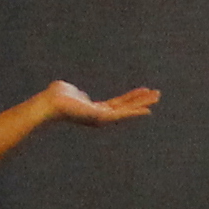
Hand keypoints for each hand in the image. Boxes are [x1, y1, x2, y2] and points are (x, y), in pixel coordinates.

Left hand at [45, 81, 159, 125]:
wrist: (50, 103)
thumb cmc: (56, 96)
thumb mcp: (71, 91)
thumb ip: (78, 93)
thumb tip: (80, 94)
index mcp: (95, 109)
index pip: (117, 104)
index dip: (131, 98)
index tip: (143, 91)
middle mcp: (101, 116)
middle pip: (126, 107)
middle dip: (142, 100)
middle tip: (157, 94)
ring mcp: (102, 118)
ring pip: (128, 110)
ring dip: (143, 103)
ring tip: (157, 96)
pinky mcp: (102, 118)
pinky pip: (122, 114)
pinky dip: (135, 112)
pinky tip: (147, 109)